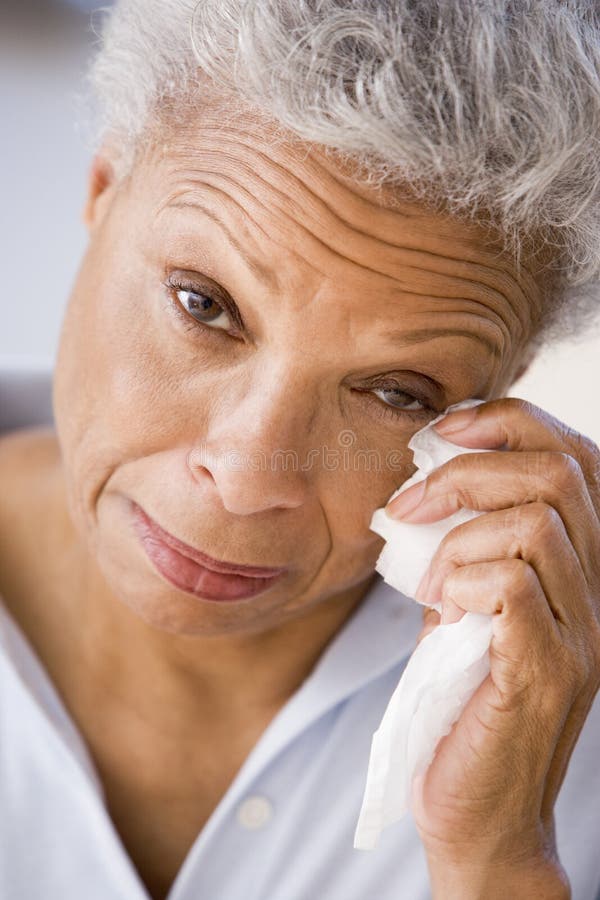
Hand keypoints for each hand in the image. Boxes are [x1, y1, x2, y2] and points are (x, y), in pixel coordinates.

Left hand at [386, 398, 599, 897]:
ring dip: (456, 532)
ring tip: (421, 571)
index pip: (577, 458)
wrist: (478, 814)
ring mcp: (580, 633)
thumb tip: (420, 490)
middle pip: (559, 475)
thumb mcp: (460, 607)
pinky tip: (438, 605)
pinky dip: (460, 577)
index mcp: (578, 568)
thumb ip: (458, 548)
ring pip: (537, 524)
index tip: (442, 431)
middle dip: (467, 470)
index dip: (511, 423)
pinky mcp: (547, 671)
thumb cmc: (462, 704)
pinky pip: (512, 585)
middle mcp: (596, 593)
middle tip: (405, 503)